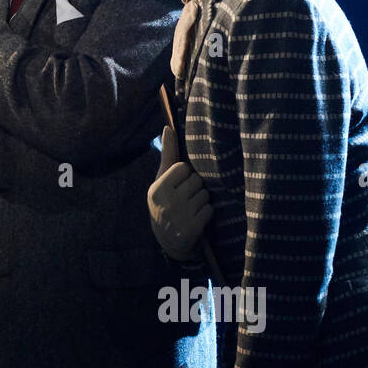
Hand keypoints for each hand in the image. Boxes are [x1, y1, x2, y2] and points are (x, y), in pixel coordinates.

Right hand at [146, 126, 212, 260]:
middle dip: (195, 188)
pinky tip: (196, 219)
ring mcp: (179, 216)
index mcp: (157, 188)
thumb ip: (168, 154)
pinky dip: (206, 214)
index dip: (185, 175)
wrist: (167, 240)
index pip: (183, 168)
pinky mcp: (191, 229)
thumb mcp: (162, 179)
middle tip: (186, 198)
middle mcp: (166, 202)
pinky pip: (210, 210)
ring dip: (202, 201)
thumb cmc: (166, 201)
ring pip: (205, 195)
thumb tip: (168, 127)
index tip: (179, 185)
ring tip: (191, 208)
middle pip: (197, 181)